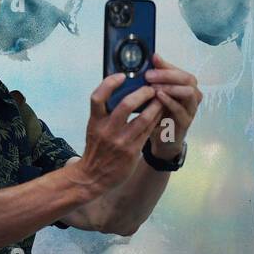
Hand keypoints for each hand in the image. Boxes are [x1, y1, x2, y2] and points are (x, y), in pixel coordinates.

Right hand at [69, 76, 163, 194]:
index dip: (109, 84)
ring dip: (155, 106)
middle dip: (142, 93)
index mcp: (95, 122)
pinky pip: (148, 131)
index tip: (122, 76)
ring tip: (161, 98)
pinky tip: (160, 114)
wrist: (93, 177)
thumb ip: (104, 113)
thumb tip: (121, 91)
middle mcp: (107, 131)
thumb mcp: (94, 128)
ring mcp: (121, 142)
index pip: (98, 98)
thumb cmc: (95, 149)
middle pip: (126, 105)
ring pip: (143, 118)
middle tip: (151, 88)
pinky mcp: (132, 152)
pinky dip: (156, 120)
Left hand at [144, 53, 201, 157]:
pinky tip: (158, 97)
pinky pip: (181, 109)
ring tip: (154, 87)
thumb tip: (154, 55)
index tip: (152, 61)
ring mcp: (191, 109)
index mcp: (187, 86)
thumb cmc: (161, 112)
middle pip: (188, 79)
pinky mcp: (186, 122)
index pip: (181, 71)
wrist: (164, 138)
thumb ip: (158, 76)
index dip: (167, 65)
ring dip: (171, 87)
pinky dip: (170, 101)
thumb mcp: (157, 92)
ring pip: (189, 92)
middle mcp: (193, 95)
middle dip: (168, 75)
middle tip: (149, 75)